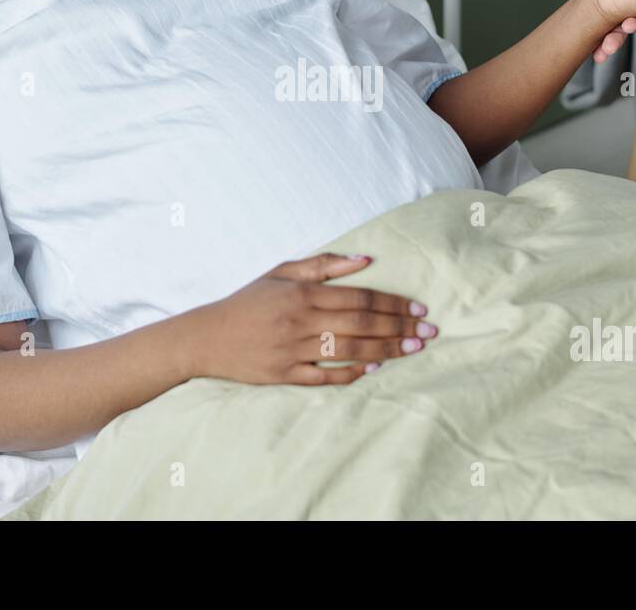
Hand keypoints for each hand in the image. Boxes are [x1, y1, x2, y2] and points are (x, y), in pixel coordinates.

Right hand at [187, 253, 435, 384]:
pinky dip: (351, 373)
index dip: (392, 303)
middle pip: (360, 324)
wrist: (206, 337)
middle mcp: (300, 321)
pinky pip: (324, 376)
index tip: (419, 308)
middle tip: (429, 332)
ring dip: (385, 350)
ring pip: (349, 350)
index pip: (358, 297)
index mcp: (302, 293)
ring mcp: (292, 350)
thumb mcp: (281, 273)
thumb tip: (365, 258)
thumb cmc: (248, 302)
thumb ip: (323, 265)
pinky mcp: (284, 375)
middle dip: (399, 327)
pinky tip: (374, 368)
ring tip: (413, 349)